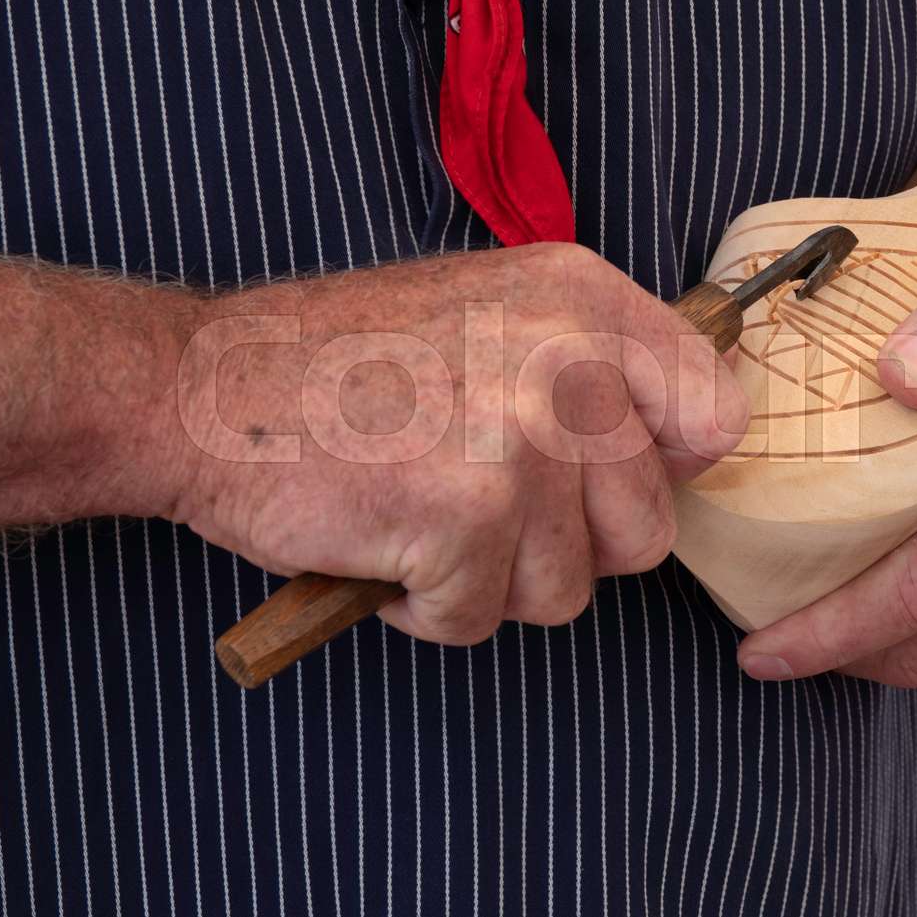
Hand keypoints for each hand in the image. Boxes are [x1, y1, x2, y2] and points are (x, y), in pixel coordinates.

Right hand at [169, 243, 747, 643]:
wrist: (200, 385)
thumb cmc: (343, 361)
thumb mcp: (493, 311)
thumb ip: (590, 366)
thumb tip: (678, 445)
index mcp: (585, 298)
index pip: (716, 410)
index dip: (670, 469)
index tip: (610, 481)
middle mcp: (569, 358)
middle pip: (647, 528)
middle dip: (569, 547)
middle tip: (490, 514)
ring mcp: (522, 438)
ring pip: (569, 588)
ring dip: (495, 582)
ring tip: (428, 523)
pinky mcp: (468, 517)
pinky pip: (483, 619)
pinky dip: (430, 608)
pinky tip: (387, 550)